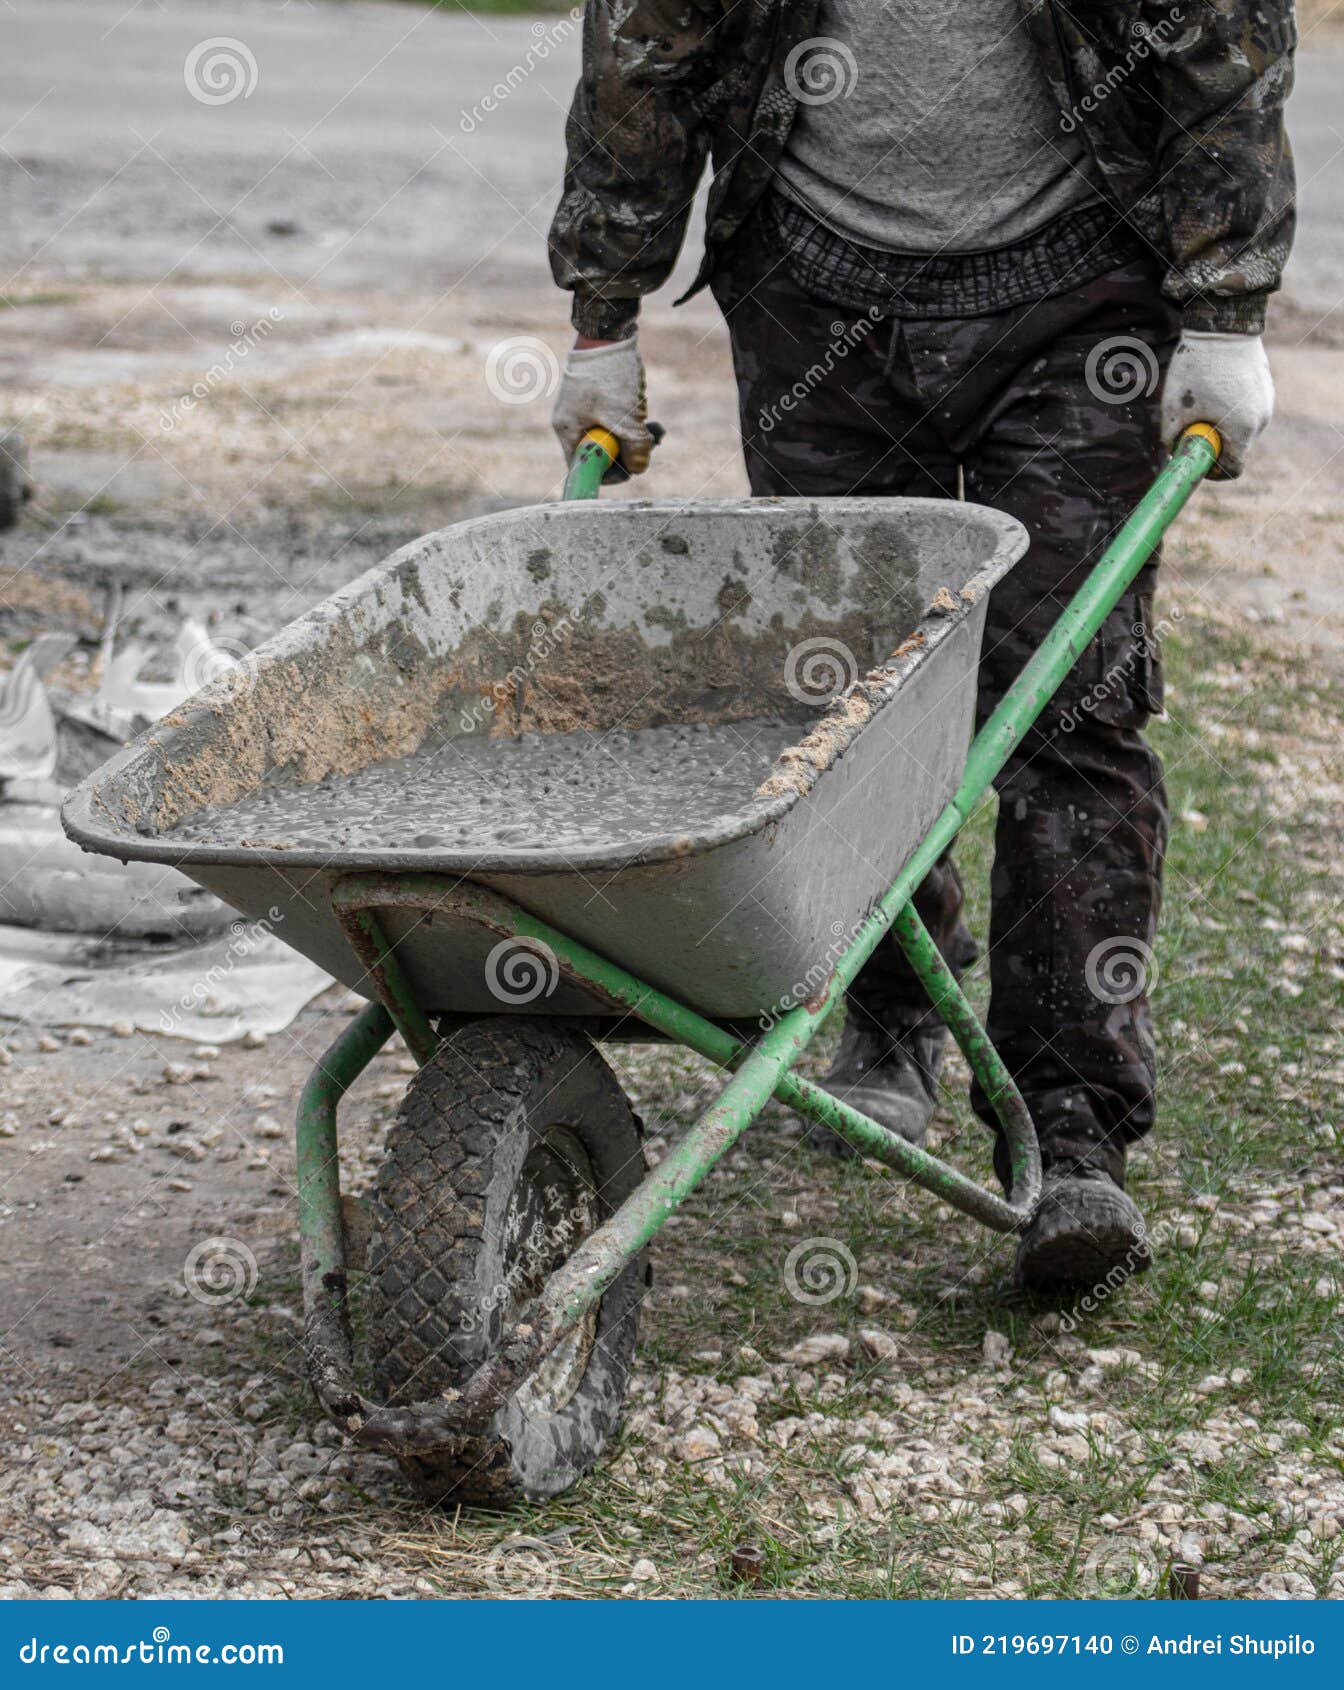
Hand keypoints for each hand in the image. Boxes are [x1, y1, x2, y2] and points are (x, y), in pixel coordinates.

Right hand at [551, 336, 653, 473]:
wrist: (608, 333)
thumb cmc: (610, 377)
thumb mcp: (627, 420)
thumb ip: (635, 450)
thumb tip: (639, 468)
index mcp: (567, 431)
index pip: (583, 468)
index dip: (607, 474)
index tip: (631, 470)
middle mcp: (569, 422)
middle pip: (599, 453)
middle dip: (627, 452)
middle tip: (650, 445)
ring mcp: (580, 408)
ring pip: (609, 435)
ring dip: (632, 436)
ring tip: (654, 427)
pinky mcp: (593, 397)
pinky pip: (611, 419)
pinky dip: (629, 420)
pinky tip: (645, 412)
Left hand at [1159, 331, 1273, 479]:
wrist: (1223, 324)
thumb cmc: (1196, 369)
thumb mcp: (1173, 409)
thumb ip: (1172, 438)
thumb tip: (1172, 453)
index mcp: (1243, 430)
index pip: (1233, 469)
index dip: (1213, 472)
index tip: (1197, 462)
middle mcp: (1261, 419)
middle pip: (1237, 449)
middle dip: (1214, 446)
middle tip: (1192, 431)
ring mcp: (1267, 401)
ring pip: (1242, 428)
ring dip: (1222, 426)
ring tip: (1202, 404)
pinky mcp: (1266, 386)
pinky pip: (1247, 408)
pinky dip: (1231, 409)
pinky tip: (1214, 388)